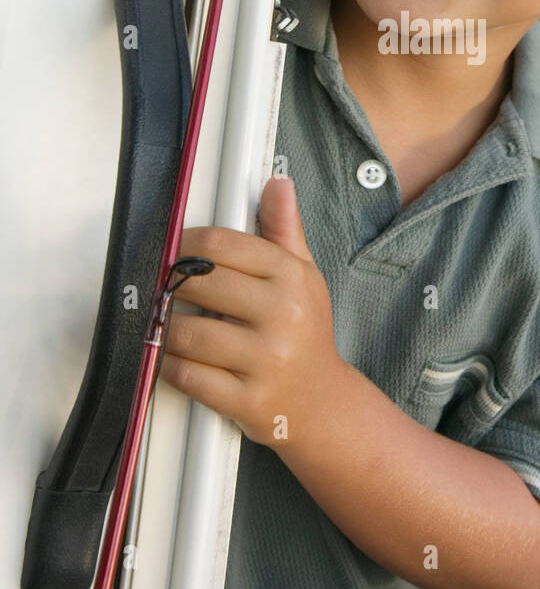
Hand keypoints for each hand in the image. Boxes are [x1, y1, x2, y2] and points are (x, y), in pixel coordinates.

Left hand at [159, 175, 343, 448]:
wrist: (323, 404)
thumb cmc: (307, 335)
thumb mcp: (305, 277)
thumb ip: (284, 230)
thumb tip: (278, 184)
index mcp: (291, 278)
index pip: (220, 246)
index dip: (184, 245)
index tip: (173, 252)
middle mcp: (282, 315)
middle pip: (197, 284)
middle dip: (171, 286)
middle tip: (167, 289)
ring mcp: (265, 360)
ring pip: (186, 333)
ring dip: (165, 328)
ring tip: (169, 324)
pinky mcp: (247, 399)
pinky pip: (188, 376)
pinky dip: (170, 366)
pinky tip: (174, 357)